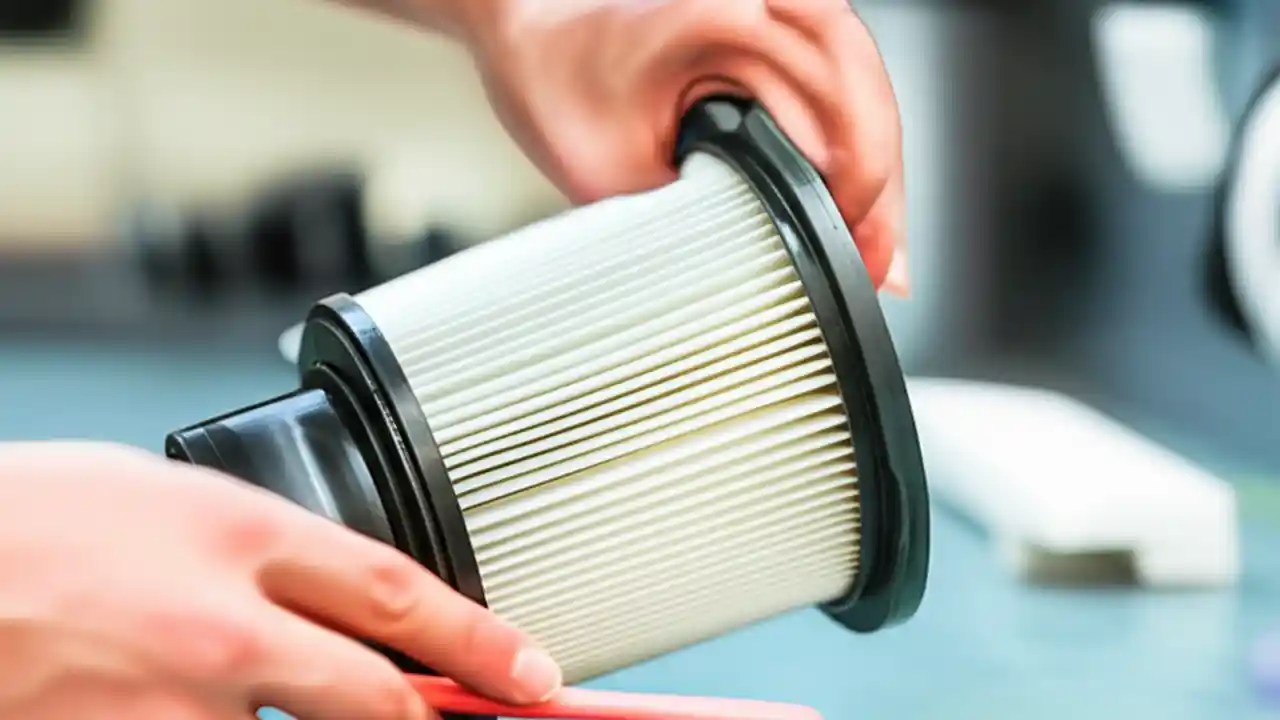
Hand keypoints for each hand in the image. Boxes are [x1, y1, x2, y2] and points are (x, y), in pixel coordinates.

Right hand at [0, 442, 561, 719]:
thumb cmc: (30, 520)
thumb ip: (260, 550)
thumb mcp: (167, 499)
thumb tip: (332, 593)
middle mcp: (219, 631)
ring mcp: (168, 711)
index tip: (531, 676)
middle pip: (375, 700)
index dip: (482, 643)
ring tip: (243, 687)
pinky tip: (187, 709)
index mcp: (239, 538)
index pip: (401, 594)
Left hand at [457, 0, 906, 290]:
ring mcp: (782, 0)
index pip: (842, 129)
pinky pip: (845, 80)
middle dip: (882, 200)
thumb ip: (707, 220)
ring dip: (876, 172)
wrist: (527, 29)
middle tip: (881, 270)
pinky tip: (850, 192)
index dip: (862, 212)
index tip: (863, 268)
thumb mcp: (618, 173)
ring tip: (871, 242)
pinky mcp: (783, 15)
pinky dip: (853, 139)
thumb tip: (790, 271)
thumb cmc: (555, 79)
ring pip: (870, 95)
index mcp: (731, 22)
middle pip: (872, 110)